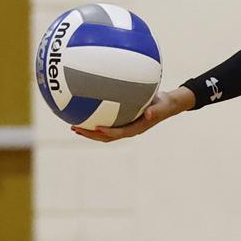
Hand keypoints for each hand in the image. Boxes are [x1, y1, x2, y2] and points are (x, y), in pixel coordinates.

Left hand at [72, 86, 193, 142]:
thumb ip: (156, 110)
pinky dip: (94, 120)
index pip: (120, 133)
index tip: (96, 127)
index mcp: (137, 128)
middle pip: (106, 136)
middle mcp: (128, 129)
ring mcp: (123, 126)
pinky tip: (84, 111)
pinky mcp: (122, 121)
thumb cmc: (164, 104)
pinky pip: (106, 122)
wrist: (166, 105)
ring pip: (103, 132)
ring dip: (88, 130)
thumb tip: (149, 113)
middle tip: (76, 128)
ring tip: (74, 126)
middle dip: (90, 134)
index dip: (108, 132)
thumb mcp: (162, 106)